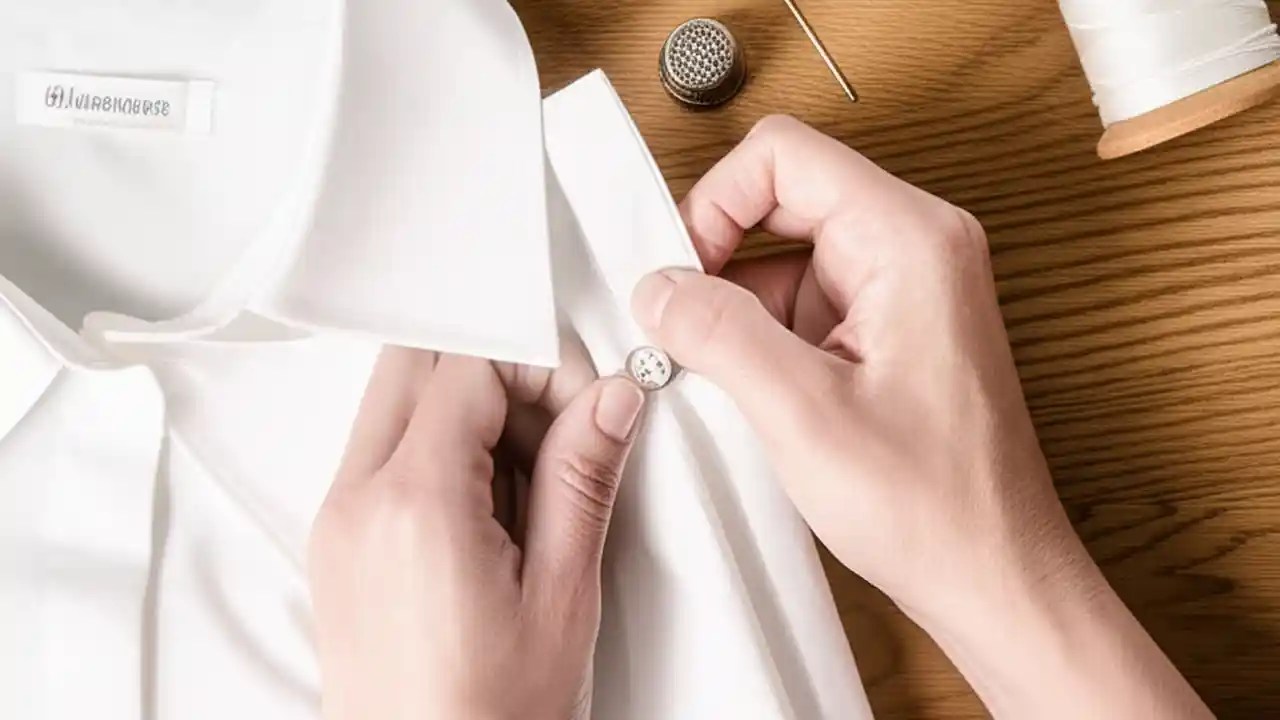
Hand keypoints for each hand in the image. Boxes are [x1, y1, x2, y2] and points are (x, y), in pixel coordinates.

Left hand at [308, 350, 645, 719]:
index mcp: (415, 505)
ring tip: (527, 486)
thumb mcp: (561, 597)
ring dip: (466, 409)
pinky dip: (437, 450)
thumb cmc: (488, 716)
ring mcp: (336, 522)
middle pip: (415, 362)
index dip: (539, 366)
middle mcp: (356, 501)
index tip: (586, 406)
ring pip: (394, 401)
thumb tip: (610, 397)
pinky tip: (489, 513)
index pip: (468, 365)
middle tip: (557, 431)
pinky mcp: (336, 545)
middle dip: (495, 370)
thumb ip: (581, 481)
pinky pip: (381, 453)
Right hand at [632, 116, 1210, 717]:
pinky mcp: (884, 332)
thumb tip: (658, 288)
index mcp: (910, 241)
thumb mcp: (803, 415)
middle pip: (780, 200)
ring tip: (710, 375)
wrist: (992, 578)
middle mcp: (913, 248)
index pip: (784, 157)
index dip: (714, 203)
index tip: (681, 275)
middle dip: (714, 258)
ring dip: (734, 308)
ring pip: (782, 257)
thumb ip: (721, 334)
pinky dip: (758, 339)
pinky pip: (801, 304)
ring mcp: (900, 291)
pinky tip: (742, 394)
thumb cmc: (934, 507)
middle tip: (675, 324)